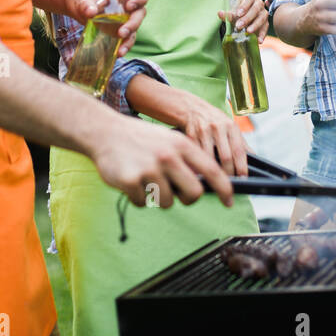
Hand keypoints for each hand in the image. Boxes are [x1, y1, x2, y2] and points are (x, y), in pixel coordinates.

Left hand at [73, 0, 149, 56]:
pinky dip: (124, 46)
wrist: (79, 8)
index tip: (129, 6)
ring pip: (136, 26)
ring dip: (130, 37)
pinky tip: (118, 53)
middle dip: (134, 22)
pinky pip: (128, 38)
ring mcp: (127, 16)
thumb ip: (85, 4)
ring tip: (120, 49)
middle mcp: (129, 2)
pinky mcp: (122, 28)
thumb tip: (91, 12)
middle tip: (122, 32)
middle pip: (141, 11)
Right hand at [89, 119, 234, 208]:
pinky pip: (142, 203)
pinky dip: (137, 197)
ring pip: (166, 202)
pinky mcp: (130, 181)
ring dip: (157, 197)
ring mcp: (149, 169)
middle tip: (176, 194)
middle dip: (187, 198)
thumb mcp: (169, 140)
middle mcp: (168, 156)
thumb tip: (205, 186)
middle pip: (193, 193)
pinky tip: (131, 180)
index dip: (224, 188)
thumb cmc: (141, 140)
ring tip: (146, 180)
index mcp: (181, 145)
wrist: (105, 132)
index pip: (211, 170)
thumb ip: (187, 160)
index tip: (230, 201)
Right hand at [176, 90, 248, 176]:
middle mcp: (218, 127)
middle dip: (228, 173)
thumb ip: (241, 143)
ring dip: (213, 172)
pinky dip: (199, 166)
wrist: (192, 108)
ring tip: (216, 181)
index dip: (241, 167)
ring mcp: (203, 131)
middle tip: (229, 184)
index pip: (239, 150)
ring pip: (210, 158)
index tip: (243, 178)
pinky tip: (202, 173)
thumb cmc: (215, 121)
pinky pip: (196, 156)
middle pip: (225, 157)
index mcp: (231, 126)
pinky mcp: (190, 136)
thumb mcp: (230, 127)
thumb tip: (254, 159)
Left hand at [217, 0, 267, 42]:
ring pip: (261, 18)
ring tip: (248, 32)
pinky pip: (265, 28)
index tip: (238, 14)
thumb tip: (220, 13)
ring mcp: (263, 13)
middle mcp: (258, 4)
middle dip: (247, 18)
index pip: (248, 0)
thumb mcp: (233, 12)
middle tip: (239, 26)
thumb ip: (227, 14)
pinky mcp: (266, 23)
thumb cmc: (239, 12)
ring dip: (255, 26)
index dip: (243, 7)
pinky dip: (262, 35)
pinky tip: (258, 40)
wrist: (245, 18)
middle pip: (255, 10)